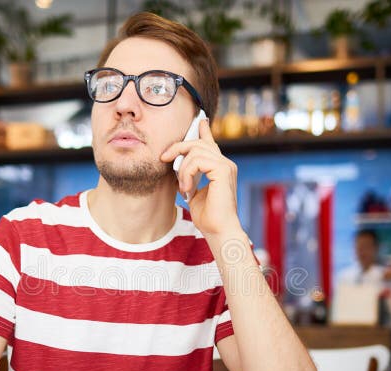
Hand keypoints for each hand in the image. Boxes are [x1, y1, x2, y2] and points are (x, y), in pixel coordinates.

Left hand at [160, 119, 241, 237]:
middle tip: (164, 158)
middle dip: (178, 148)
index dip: (203, 130)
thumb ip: (190, 177)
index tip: (199, 120)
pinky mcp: (223, 170)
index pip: (210, 143)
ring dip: (182, 169)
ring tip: (183, 187)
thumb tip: (178, 166)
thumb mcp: (194, 192)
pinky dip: (187, 173)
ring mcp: (226, 165)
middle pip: (198, 143)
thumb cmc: (208, 217)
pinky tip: (188, 188)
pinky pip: (198, 160)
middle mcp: (225, 164)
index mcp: (220, 168)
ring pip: (196, 151)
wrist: (218, 231)